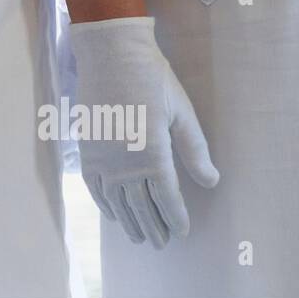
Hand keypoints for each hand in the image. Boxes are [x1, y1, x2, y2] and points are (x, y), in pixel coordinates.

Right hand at [69, 17, 218, 248]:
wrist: (111, 54)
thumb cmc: (152, 79)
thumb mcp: (181, 112)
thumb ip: (194, 150)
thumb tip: (211, 181)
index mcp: (153, 154)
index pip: (167, 198)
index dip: (175, 217)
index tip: (181, 232)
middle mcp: (125, 162)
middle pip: (141, 205)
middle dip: (153, 226)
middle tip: (161, 243)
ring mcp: (102, 158)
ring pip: (117, 201)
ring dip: (130, 221)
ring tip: (140, 237)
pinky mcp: (87, 150)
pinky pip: (95, 187)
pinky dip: (104, 204)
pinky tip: (114, 215)